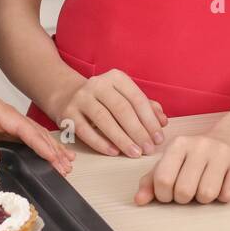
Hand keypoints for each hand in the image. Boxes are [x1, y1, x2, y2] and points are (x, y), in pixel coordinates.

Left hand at [0, 94, 74, 175]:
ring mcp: (7, 121)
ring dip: (51, 149)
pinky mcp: (6, 130)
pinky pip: (27, 139)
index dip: (38, 143)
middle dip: (51, 148)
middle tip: (66, 166)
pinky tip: (53, 155)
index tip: (51, 157)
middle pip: (34, 131)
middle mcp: (6, 114)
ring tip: (67, 163)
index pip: (22, 127)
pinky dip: (42, 148)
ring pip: (34, 135)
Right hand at [45, 68, 166, 157]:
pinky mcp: (67, 113)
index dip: (150, 120)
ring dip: (122, 139)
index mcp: (115, 77)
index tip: (159, 138)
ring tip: (134, 153)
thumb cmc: (103, 99)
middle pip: (121, 109)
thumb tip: (163, 122)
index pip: (137, 99)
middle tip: (148, 149)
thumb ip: (145, 107)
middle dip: (138, 131)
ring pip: (104, 119)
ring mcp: (81, 98)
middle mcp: (97, 84)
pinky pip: (85, 130)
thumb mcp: (124, 97)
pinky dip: (100, 143)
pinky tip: (113, 152)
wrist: (66, 94)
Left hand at [135, 126, 229, 205]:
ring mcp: (222, 153)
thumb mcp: (172, 163)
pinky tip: (223, 184)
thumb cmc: (196, 157)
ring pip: (207, 195)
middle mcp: (200, 145)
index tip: (170, 193)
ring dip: (205, 199)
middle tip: (190, 190)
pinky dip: (224, 197)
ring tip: (206, 185)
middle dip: (184, 199)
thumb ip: (151, 181)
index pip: (163, 180)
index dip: (164, 195)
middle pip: (184, 191)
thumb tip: (139, 200)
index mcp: (178, 143)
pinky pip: (228, 195)